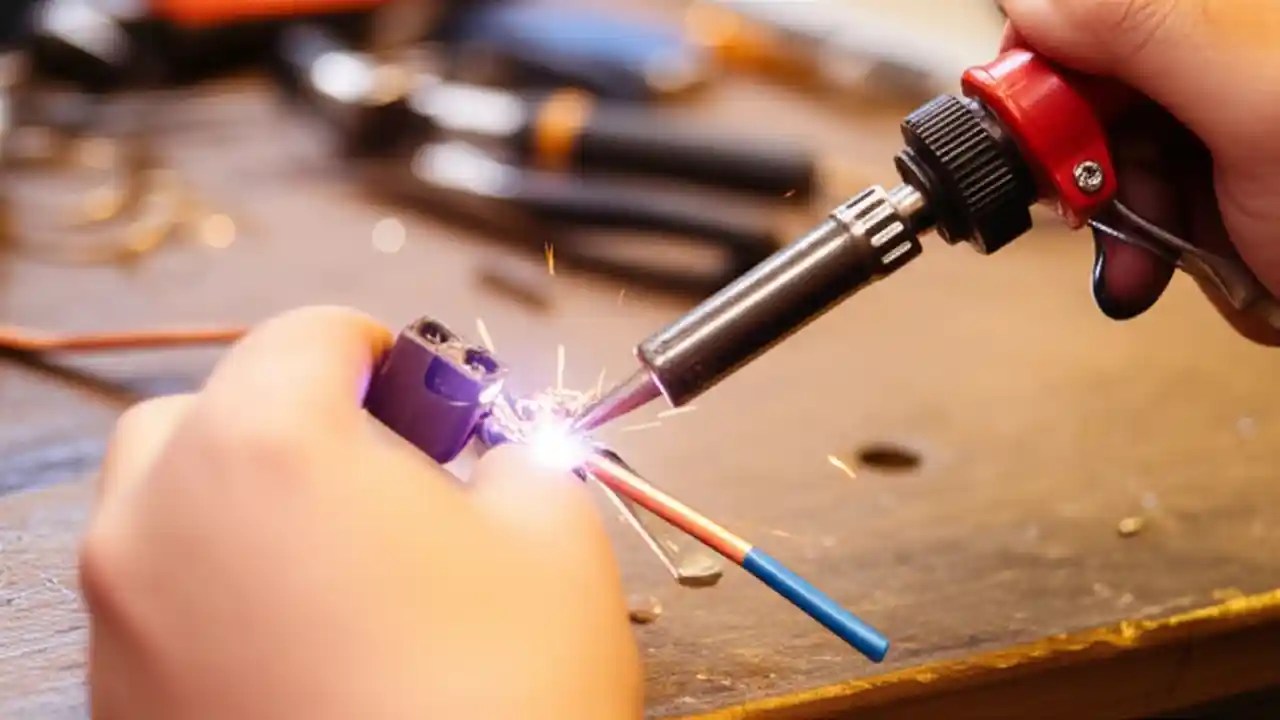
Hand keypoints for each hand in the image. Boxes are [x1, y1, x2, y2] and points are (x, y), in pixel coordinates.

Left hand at [81, 306, 642, 719]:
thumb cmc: (501, 699)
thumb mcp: (555, 534)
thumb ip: (521, 456)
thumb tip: (498, 456)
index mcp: (268, 446)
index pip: (307, 335)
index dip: (382, 348)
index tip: (421, 383)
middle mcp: (161, 520)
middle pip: (213, 412)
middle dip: (297, 419)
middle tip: (386, 469)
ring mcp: (125, 619)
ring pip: (171, 508)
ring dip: (251, 503)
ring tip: (349, 562)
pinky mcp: (123, 701)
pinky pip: (163, 602)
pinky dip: (223, 590)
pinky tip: (313, 638)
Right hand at [1000, 0, 1279, 342]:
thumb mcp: (1260, 104)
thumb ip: (1146, 28)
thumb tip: (1035, 2)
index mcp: (1235, 18)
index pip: (1096, 16)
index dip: (1050, 67)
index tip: (1037, 128)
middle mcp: (1233, 59)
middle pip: (1102, 86)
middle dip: (1091, 158)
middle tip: (1094, 204)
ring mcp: (1232, 125)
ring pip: (1125, 156)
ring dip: (1128, 222)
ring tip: (1159, 260)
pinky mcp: (1234, 186)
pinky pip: (1160, 208)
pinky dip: (1161, 250)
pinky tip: (1190, 265)